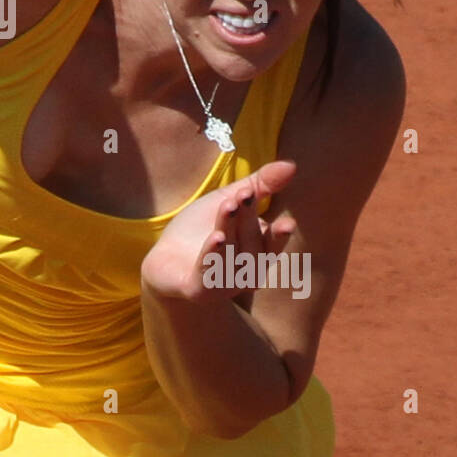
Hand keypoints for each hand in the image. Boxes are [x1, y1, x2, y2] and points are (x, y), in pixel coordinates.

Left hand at [140, 160, 297, 304]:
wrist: (164, 258)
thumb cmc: (201, 228)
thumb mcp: (230, 201)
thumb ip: (260, 185)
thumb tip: (291, 165)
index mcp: (256, 253)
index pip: (272, 245)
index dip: (278, 235)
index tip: (287, 222)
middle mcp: (244, 273)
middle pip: (250, 244)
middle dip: (248, 219)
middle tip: (243, 194)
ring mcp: (222, 284)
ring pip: (231, 256)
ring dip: (230, 230)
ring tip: (229, 205)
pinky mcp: (198, 290)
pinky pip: (208, 277)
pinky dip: (212, 257)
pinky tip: (216, 238)